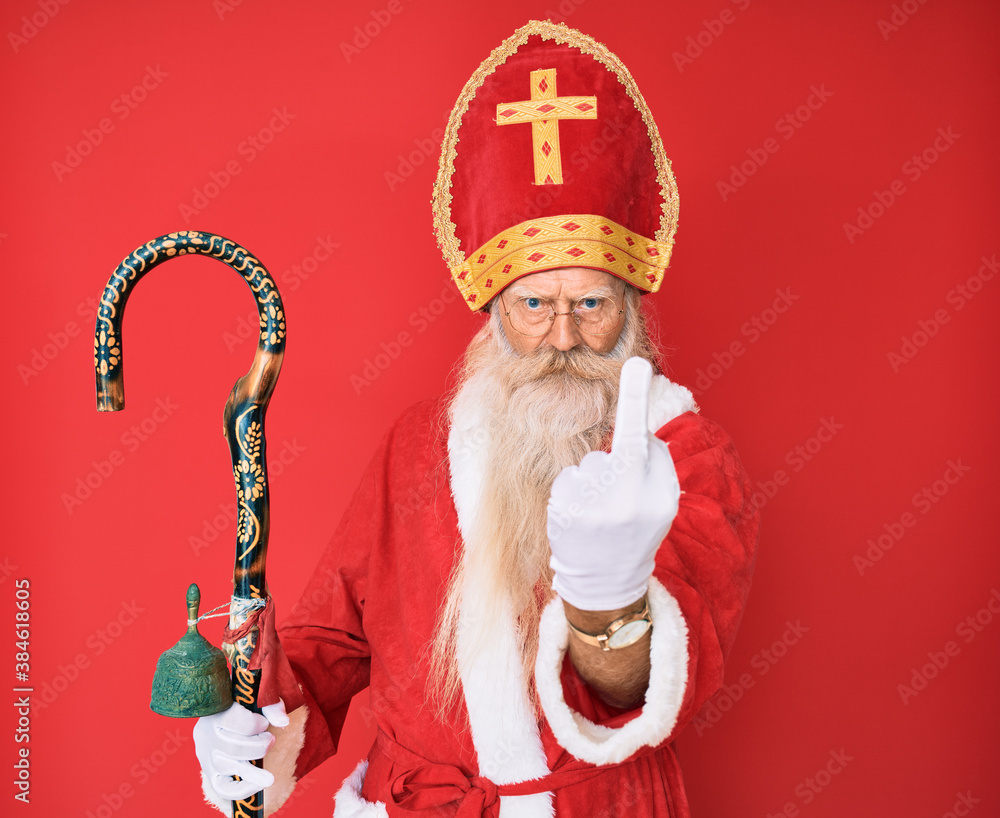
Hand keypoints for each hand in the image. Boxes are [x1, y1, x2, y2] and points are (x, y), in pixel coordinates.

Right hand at [193, 700, 287, 800]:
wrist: (225, 715)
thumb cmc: (244, 702)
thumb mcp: (256, 695)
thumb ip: (271, 704)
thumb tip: (283, 721)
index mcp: (216, 710)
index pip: (236, 721)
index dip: (257, 724)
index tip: (264, 722)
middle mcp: (206, 734)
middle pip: (234, 748)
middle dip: (260, 746)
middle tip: (271, 739)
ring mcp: (207, 755)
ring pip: (230, 766)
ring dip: (255, 769)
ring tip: (269, 770)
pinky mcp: (211, 772)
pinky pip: (223, 788)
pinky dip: (243, 789)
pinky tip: (260, 784)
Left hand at [547, 357, 679, 609]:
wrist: (606, 584)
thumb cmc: (635, 534)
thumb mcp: (660, 507)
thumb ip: (655, 467)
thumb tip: (638, 430)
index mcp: (659, 498)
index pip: (647, 441)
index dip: (637, 398)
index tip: (636, 362)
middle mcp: (626, 502)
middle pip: (619, 450)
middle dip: (622, 447)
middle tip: (629, 426)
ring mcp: (591, 506)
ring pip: (592, 465)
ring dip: (595, 482)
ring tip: (599, 517)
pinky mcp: (564, 510)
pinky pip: (571, 478)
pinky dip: (575, 492)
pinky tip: (581, 518)